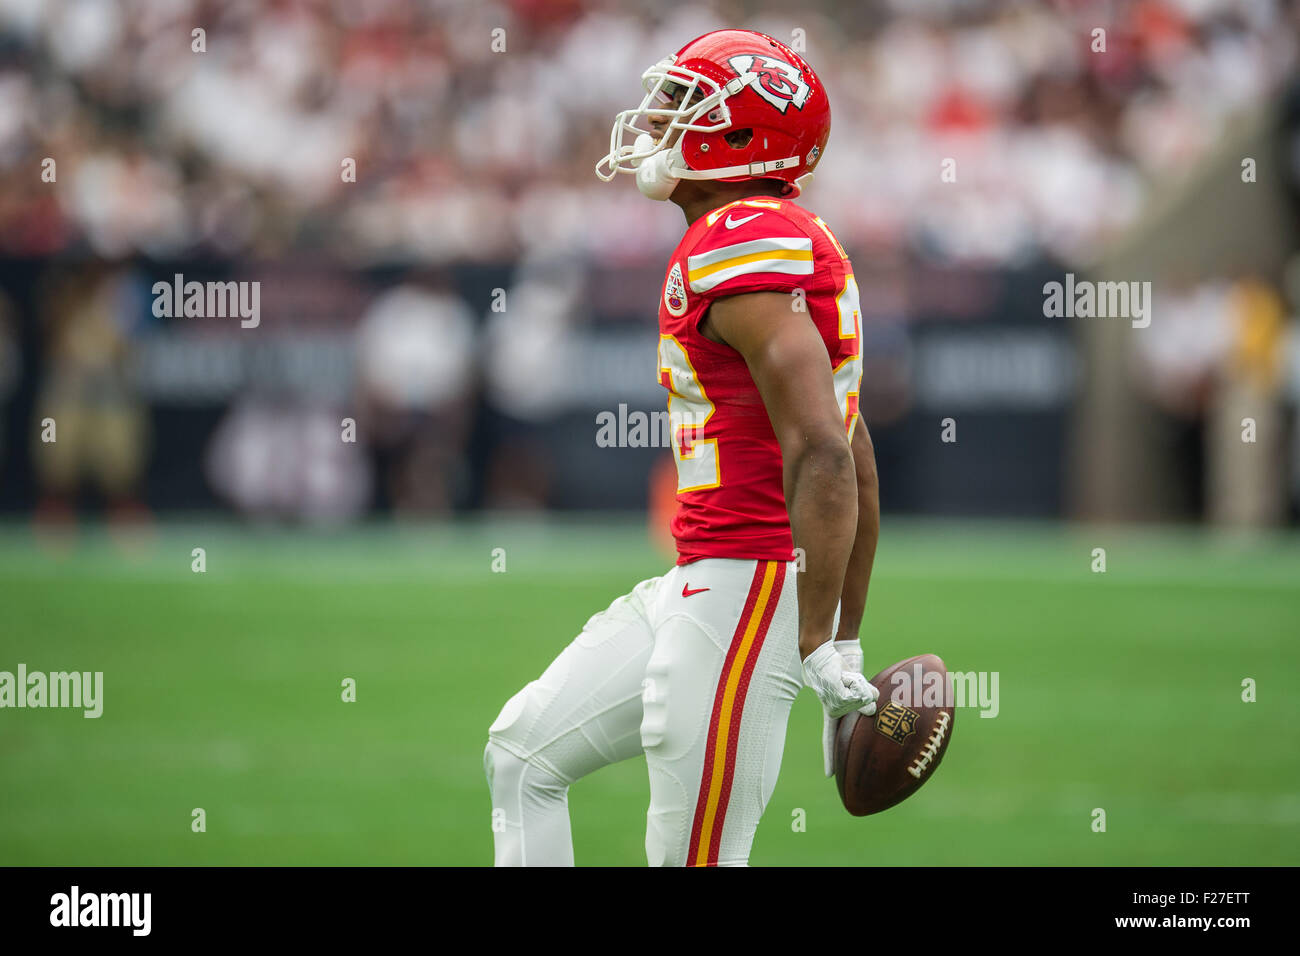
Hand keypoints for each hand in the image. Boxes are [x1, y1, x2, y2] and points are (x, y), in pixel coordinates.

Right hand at [808, 638, 877, 776]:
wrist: (828, 650)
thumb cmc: (826, 670)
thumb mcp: (836, 687)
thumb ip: (855, 699)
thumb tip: (873, 707)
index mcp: (831, 713)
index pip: (830, 739)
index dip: (830, 757)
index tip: (830, 775)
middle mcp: (843, 710)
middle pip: (858, 712)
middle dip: (857, 700)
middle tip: (843, 685)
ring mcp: (853, 700)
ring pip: (866, 700)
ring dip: (859, 686)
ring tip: (845, 675)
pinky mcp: (862, 689)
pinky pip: (870, 691)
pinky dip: (863, 683)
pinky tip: (851, 675)